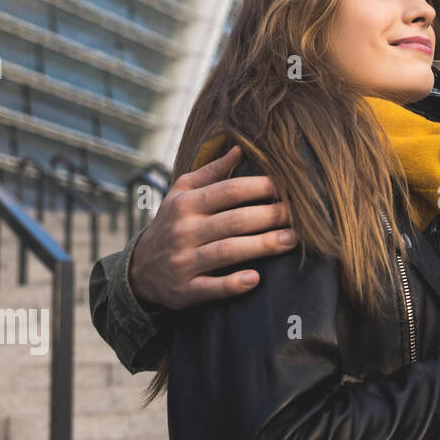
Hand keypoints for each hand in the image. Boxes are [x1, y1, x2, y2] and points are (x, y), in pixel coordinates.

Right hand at [127, 145, 297, 309]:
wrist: (138, 270)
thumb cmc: (172, 224)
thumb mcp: (181, 194)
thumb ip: (210, 173)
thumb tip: (240, 149)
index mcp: (185, 204)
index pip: (229, 191)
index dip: (261, 187)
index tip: (289, 186)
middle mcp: (183, 231)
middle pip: (234, 220)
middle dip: (270, 216)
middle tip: (302, 215)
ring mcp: (183, 262)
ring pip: (227, 252)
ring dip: (262, 246)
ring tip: (292, 240)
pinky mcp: (184, 290)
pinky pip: (210, 288)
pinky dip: (232, 284)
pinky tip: (255, 279)